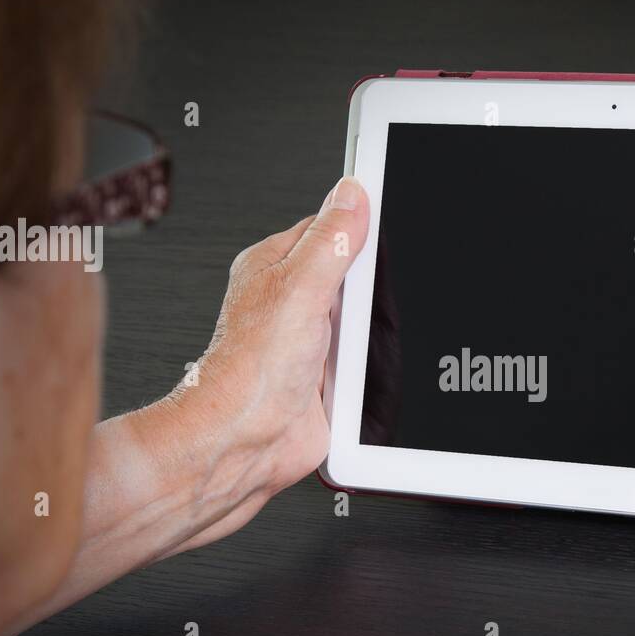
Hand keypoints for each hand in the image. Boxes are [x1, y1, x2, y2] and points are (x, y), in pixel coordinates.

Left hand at [171, 177, 368, 501]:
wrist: (245, 441)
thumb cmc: (248, 371)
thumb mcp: (298, 286)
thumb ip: (330, 240)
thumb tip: (351, 195)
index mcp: (275, 267)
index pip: (328, 227)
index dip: (360, 222)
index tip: (388, 216)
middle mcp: (292, 302)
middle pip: (355, 274)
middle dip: (373, 286)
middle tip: (370, 297)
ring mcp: (311, 340)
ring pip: (365, 318)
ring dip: (374, 331)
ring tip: (359, 341)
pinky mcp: (329, 376)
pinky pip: (367, 360)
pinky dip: (374, 365)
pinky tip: (366, 369)